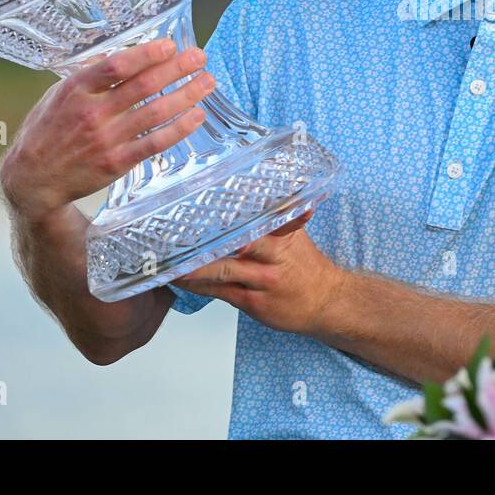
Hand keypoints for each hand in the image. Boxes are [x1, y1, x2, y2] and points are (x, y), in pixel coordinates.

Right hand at [0, 38, 215, 219]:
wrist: (32, 179)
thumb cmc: (46, 130)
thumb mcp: (57, 94)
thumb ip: (88, 75)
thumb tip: (119, 53)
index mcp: (76, 90)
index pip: (116, 66)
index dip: (146, 54)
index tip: (170, 44)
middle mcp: (92, 113)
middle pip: (143, 86)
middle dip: (176, 68)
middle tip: (199, 56)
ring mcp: (106, 139)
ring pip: (155, 112)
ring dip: (186, 95)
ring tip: (208, 81)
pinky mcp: (117, 162)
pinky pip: (155, 143)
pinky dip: (179, 129)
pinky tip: (197, 115)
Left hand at [171, 207, 346, 337]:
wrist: (327, 302)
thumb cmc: (306, 267)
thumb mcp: (296, 235)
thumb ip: (275, 216)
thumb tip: (250, 192)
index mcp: (284, 232)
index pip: (257, 213)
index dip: (231, 205)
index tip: (204, 194)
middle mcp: (274, 254)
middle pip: (239, 239)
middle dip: (208, 234)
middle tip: (177, 225)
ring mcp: (262, 279)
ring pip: (223, 268)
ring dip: (194, 263)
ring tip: (168, 255)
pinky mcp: (252, 300)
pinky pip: (219, 291)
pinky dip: (196, 284)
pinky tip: (178, 278)